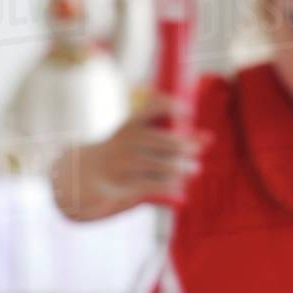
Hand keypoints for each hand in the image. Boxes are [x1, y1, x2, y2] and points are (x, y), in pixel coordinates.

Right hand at [52, 96, 210, 219]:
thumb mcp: (137, 137)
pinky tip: (178, 185)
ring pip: (163, 165)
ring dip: (183, 168)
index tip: (187, 113)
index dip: (173, 107)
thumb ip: (172, 135)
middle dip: (187, 146)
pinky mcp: (124, 185)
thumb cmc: (121, 153)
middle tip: (196, 151)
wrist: (83, 173)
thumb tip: (209, 138)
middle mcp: (127, 142)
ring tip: (193, 169)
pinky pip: (155, 185)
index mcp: (131, 125)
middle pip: (166, 141)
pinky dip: (170, 184)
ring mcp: (125, 164)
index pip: (154, 107)